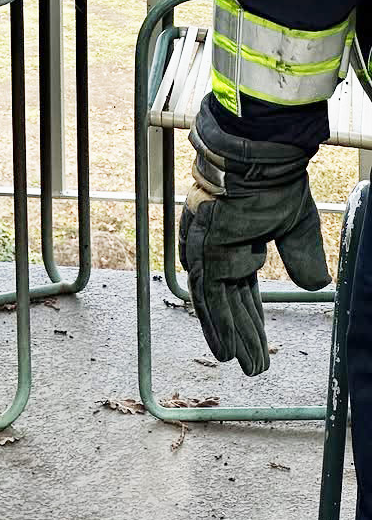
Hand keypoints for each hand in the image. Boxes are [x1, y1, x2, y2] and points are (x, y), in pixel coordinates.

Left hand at [178, 103, 329, 375]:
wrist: (261, 153)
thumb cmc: (276, 181)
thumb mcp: (295, 225)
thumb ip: (301, 256)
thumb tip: (315, 285)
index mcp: (234, 239)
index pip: (239, 288)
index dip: (248, 318)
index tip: (256, 347)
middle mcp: (214, 245)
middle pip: (224, 298)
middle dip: (238, 333)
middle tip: (249, 366)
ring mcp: (206, 244)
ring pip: (215, 300)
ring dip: (229, 334)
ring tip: (241, 364)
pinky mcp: (204, 243)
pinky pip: (211, 290)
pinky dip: (220, 319)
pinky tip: (228, 345)